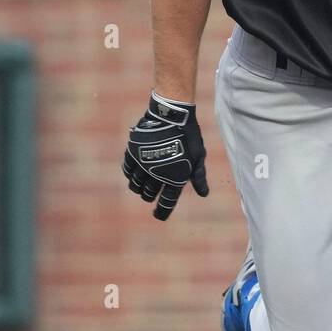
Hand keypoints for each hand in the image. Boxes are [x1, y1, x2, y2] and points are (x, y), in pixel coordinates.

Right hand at [122, 92, 208, 220]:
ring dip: (139, 188)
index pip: (167, 202)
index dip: (162, 211)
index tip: (158, 215)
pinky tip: (134, 172)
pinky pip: (127, 171)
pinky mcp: (133, 154)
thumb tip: (204, 194)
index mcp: (175, 178)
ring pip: (136, 185)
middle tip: (152, 193)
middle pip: (149, 194)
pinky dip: (130, 174)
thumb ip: (198, 176)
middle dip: (150, 196)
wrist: (172, 115)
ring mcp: (143, 164)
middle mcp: (157, 175)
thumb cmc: (189, 136)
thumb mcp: (198, 157)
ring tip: (142, 185)